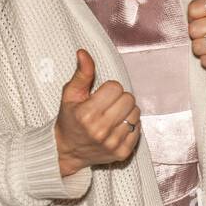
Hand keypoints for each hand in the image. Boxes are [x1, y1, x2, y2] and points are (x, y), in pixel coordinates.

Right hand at [54, 49, 140, 176]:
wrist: (67, 152)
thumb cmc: (69, 121)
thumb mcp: (70, 95)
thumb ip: (81, 74)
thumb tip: (84, 53)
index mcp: (87, 114)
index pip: (115, 87)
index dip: (108, 89)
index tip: (99, 96)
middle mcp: (101, 130)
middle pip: (128, 99)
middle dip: (119, 99)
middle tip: (106, 106)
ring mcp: (113, 143)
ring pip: (136, 113)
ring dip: (126, 112)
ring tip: (112, 116)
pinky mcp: (123, 152)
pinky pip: (138, 129)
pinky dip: (130, 126)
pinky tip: (116, 128)